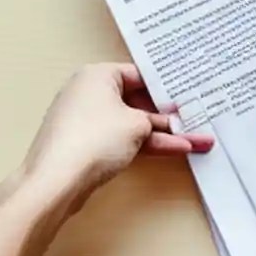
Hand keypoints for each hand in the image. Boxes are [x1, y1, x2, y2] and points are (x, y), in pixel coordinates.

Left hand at [20, 63, 213, 200]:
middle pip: (138, 101)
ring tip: (198, 140)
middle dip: (169, 115)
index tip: (190, 93)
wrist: (57, 181)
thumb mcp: (138, 125)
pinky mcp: (89, 144)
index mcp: (97, 75)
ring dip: (164, 133)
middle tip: (197, 117)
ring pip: (134, 124)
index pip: (140, 75)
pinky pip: (124, 139)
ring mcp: (88, 121)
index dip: (167, 86)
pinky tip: (178, 149)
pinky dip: (147, 144)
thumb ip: (160, 122)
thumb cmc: (94, 139)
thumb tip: (174, 123)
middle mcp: (90, 93)